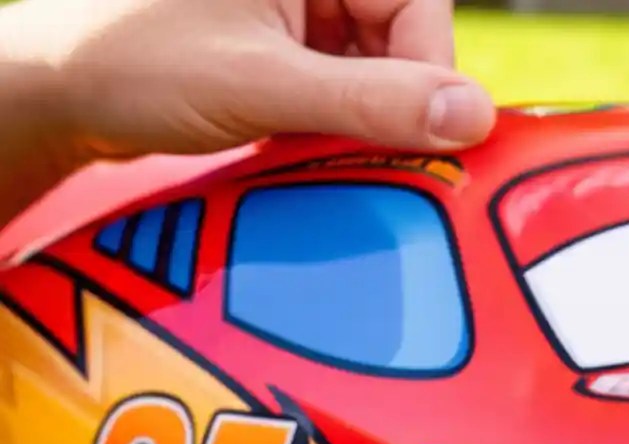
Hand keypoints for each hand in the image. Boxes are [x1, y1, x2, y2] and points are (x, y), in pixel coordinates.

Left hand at [0, 0, 494, 226]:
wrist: (55, 94)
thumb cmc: (133, 65)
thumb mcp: (261, 86)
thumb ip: (370, 102)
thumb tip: (474, 116)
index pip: (417, 5)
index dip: (425, 75)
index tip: (412, 138)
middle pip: (402, 36)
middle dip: (387, 100)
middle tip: (348, 145)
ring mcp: (298, 7)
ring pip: (376, 65)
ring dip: (359, 116)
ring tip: (308, 138)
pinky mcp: (284, 42)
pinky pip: (343, 81)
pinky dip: (333, 120)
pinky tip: (297, 137)